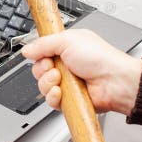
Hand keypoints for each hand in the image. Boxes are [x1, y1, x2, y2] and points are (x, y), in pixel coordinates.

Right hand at [21, 29, 141, 115]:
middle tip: (56, 67)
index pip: (41, 52)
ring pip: (43, 86)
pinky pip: (50, 101)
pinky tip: (61, 91)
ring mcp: (67, 83)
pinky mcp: (68, 99)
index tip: (44, 54)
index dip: (39, 54)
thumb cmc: (101, 58)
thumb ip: (43, 43)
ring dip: (48, 83)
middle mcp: (65, 65)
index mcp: (65, 48)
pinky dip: (53, 96)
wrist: (115, 82)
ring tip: (61, 79)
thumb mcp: (68, 40)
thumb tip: (26, 49)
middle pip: (39, 70)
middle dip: (43, 69)